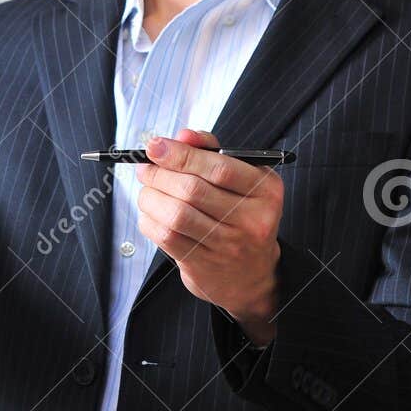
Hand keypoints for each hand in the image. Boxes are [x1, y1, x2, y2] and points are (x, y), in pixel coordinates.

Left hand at [134, 128, 282, 345]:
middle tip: (145, 169)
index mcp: (265, 190)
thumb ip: (211, 151)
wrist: (252, 274)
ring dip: (151, 197)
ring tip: (146, 190)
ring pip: (176, 215)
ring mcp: (229, 245)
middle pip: (193, 190)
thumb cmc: (241, 214)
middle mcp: (252, 219)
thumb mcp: (242, 179)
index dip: (182, 154)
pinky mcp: (205, 265)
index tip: (155, 146)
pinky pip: (167, 237)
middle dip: (159, 174)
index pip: (219, 168)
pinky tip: (150, 213)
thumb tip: (183, 136)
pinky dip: (150, 220)